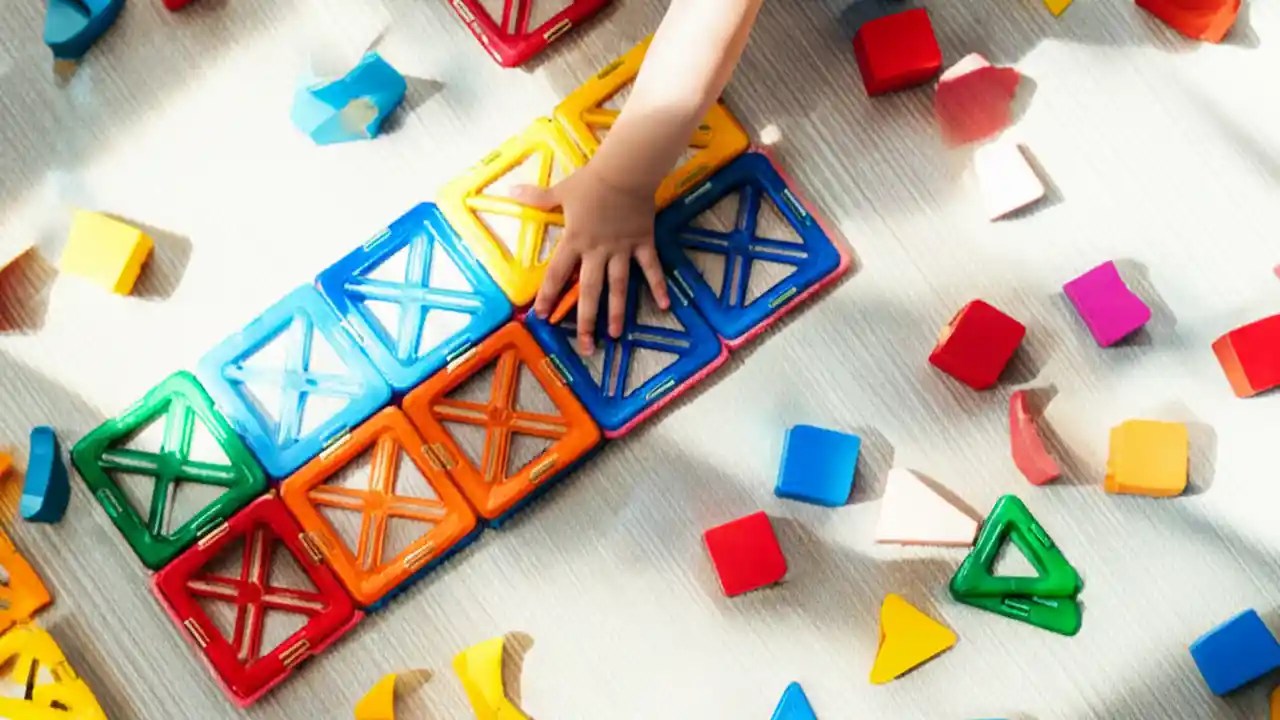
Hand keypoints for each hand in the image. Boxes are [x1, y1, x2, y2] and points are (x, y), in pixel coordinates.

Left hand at [518, 163, 670, 354]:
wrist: (625, 170)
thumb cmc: (591, 180)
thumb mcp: (561, 190)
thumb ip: (537, 197)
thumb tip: (510, 189)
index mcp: (575, 240)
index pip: (557, 274)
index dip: (548, 295)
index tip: (542, 315)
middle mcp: (597, 251)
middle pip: (589, 291)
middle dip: (586, 320)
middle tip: (585, 346)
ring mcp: (622, 250)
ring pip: (618, 287)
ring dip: (617, 312)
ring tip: (615, 336)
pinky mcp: (642, 243)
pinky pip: (651, 269)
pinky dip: (658, 286)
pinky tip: (664, 305)